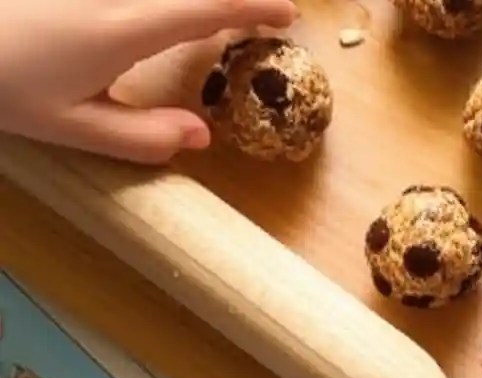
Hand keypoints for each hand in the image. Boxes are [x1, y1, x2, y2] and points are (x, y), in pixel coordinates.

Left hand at [0, 0, 295, 163]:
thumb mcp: (67, 127)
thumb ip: (140, 136)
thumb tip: (201, 136)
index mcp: (128, 27)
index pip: (212, 7)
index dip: (257, 7)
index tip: (290, 14)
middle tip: (260, 7)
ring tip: (217, 10)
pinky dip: (168, 0)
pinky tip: (165, 12)